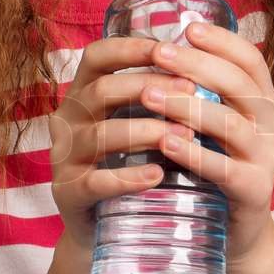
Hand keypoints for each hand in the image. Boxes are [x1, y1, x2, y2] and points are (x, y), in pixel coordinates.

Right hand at [47, 36, 198, 256]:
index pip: (97, 57)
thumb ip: (157, 95)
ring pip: (100, 135)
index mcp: (82, 93)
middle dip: (148, 87)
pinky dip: (128, 177)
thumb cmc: (131, 161)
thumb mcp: (137, 121)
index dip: (131, 49)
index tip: (171, 48)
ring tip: (186, 134)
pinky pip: (95, 182)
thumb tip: (209, 64)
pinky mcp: (68, 194)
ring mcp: (64, 158)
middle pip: (100, 92)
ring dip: (145, 131)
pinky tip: (158, 174)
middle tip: (191, 91)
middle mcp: (67, 120)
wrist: (107, 225)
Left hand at [139, 21, 273, 266]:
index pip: (250, 61)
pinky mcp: (255, 192)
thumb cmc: (216, 169)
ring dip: (187, 106)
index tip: (188, 29)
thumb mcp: (214, 125)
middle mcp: (272, 126)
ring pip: (231, 124)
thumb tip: (162, 48)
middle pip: (239, 85)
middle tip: (158, 53)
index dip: (222, 41)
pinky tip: (166, 142)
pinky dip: (194, 154)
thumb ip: (201, 93)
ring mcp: (267, 160)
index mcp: (264, 102)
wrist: (236, 233)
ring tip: (149, 94)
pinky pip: (225, 170)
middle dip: (196, 65)